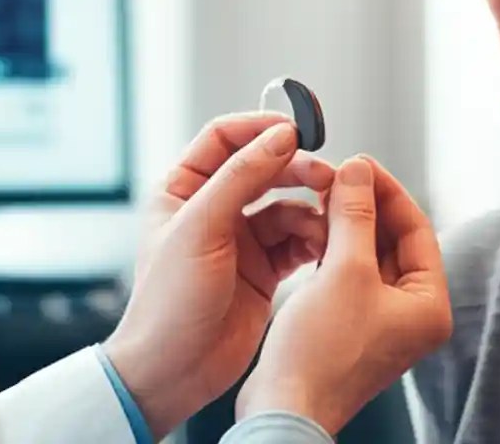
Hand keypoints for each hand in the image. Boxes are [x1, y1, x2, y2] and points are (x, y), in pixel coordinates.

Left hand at [104, 113, 336, 437]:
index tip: (296, 131)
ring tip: (332, 216)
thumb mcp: (201, 229)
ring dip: (310, 208)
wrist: (173, 372)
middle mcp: (212, 210)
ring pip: (286, 205)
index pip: (223, 138)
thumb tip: (279, 138)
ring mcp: (239, 240)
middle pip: (263, 168)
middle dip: (296, 169)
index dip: (260, 128)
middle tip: (327, 176)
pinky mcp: (263, 269)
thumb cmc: (167, 304)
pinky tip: (328, 242)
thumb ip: (240, 178)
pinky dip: (315, 238)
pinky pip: (297, 241)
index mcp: (182, 190)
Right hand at [236, 156, 451, 433]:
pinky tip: (313, 232)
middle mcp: (411, 313)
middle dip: (365, 206)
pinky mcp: (351, 324)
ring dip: (347, 225)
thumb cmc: (322, 353)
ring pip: (369, 255)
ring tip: (322, 198)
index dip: (387, 191)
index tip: (359, 164)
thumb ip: (354, 215)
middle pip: (395, 240)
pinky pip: (349, 273)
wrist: (286, 407)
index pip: (417, 229)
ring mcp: (381, 321)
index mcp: (428, 305)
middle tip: (338, 176)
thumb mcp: (343, 271)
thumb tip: (359, 170)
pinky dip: (333, 249)